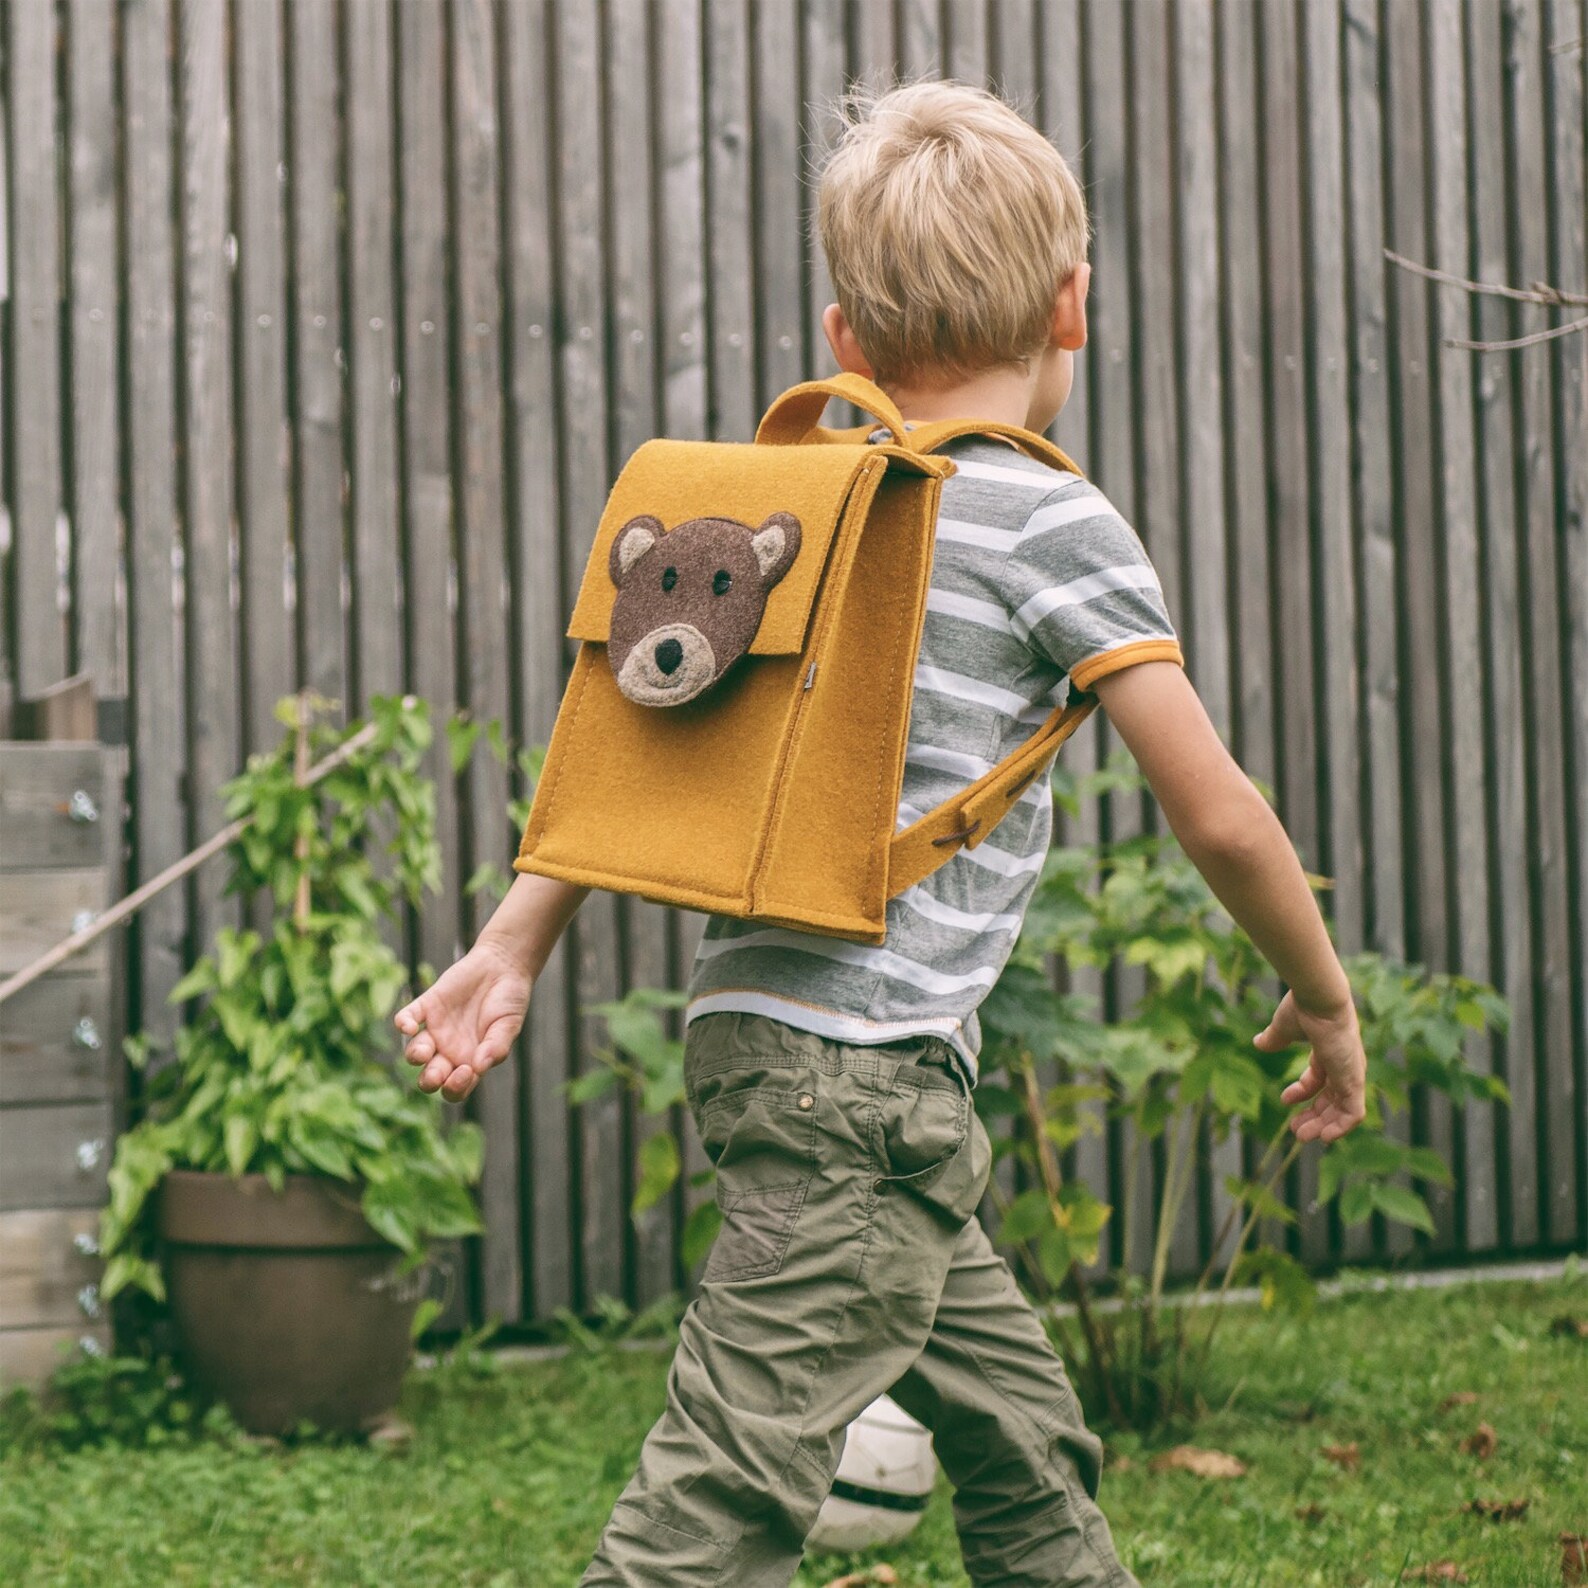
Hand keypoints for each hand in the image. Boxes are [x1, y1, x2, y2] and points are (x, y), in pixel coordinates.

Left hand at [394, 938, 531, 1101]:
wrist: (503, 966)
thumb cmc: (509, 1001)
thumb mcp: (509, 1025)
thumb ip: (496, 1047)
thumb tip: (479, 1067)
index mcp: (469, 1061)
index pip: (455, 1088)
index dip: (456, 1088)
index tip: (469, 1071)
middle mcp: (449, 1050)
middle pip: (430, 1077)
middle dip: (431, 1080)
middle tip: (440, 1073)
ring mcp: (436, 1028)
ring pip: (416, 1052)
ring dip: (415, 1056)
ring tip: (424, 1052)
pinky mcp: (427, 1005)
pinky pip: (407, 1018)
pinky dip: (403, 1023)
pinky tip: (407, 1026)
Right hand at [1257, 988, 1366, 1142]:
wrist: (1319, 998)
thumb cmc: (1303, 1007)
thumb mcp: (1283, 1028)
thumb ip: (1274, 1038)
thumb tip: (1258, 1043)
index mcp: (1328, 1052)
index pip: (1319, 1080)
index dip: (1301, 1093)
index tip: (1284, 1100)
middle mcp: (1343, 1065)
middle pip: (1332, 1099)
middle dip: (1313, 1116)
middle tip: (1296, 1131)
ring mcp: (1350, 1074)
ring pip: (1342, 1110)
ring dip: (1324, 1126)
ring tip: (1303, 1136)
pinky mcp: (1353, 1081)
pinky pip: (1354, 1113)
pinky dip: (1341, 1128)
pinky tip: (1325, 1137)